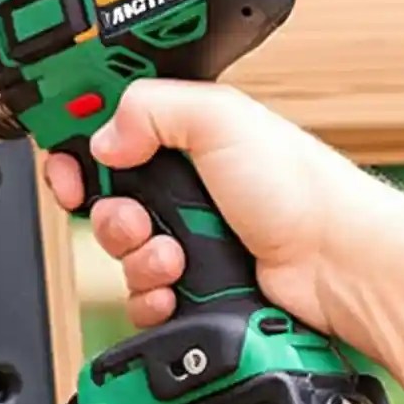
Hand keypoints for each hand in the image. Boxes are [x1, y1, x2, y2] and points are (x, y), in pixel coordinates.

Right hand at [43, 78, 355, 332]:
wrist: (336, 265)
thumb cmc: (301, 190)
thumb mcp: (221, 118)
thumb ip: (151, 107)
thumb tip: (102, 138)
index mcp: (182, 137)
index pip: (105, 136)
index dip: (76, 154)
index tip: (67, 171)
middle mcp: (180, 188)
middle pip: (101, 202)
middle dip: (111, 216)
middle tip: (137, 218)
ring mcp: (184, 238)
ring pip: (118, 254)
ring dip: (137, 258)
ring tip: (175, 257)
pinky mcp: (189, 285)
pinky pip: (138, 296)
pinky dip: (150, 296)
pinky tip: (177, 288)